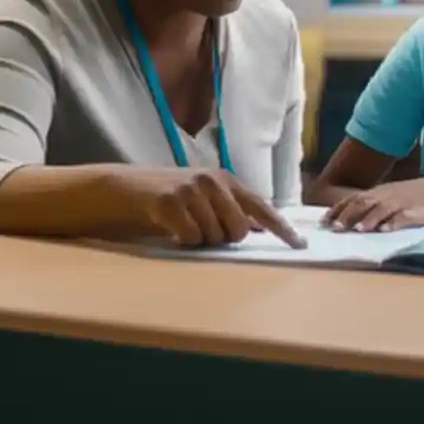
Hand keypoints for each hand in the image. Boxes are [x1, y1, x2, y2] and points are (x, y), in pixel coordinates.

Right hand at [122, 168, 306, 249]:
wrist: (124, 187)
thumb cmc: (169, 197)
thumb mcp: (204, 197)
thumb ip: (231, 209)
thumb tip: (260, 229)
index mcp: (225, 179)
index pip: (261, 206)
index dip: (280, 228)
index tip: (299, 244)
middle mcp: (212, 180)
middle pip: (238, 230)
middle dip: (224, 238)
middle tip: (203, 230)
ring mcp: (191, 190)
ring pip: (214, 237)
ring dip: (200, 240)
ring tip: (183, 225)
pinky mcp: (170, 202)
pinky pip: (191, 238)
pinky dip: (183, 240)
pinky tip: (170, 227)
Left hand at [321, 177, 423, 232]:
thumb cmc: (419, 195)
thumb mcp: (394, 196)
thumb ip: (375, 205)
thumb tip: (352, 218)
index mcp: (380, 192)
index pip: (353, 199)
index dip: (337, 210)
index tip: (323, 222)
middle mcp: (388, 196)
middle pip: (363, 204)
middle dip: (347, 216)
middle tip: (334, 229)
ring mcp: (403, 203)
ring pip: (381, 210)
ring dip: (368, 220)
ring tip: (357, 230)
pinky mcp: (418, 212)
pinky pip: (404, 218)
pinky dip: (393, 223)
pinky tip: (386, 231)